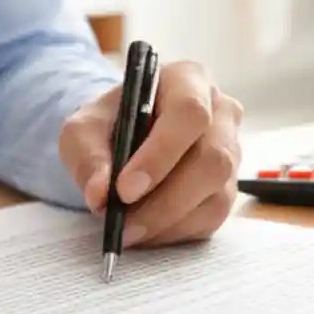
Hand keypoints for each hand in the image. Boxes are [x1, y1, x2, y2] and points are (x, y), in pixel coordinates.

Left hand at [59, 61, 242, 246]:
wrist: (122, 138)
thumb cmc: (108, 124)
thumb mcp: (82, 129)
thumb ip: (86, 155)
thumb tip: (99, 194)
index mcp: (188, 80)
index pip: (189, 113)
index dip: (161, 154)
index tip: (125, 189)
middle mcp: (220, 113)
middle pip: (212, 159)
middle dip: (165, 200)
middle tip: (124, 223)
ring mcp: (230, 152)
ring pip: (216, 194)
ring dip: (168, 221)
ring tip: (127, 231)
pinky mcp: (227, 187)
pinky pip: (212, 217)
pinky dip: (175, 232)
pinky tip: (146, 231)